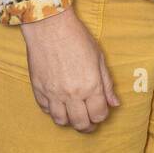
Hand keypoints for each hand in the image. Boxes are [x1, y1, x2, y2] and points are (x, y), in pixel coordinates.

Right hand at [20, 8, 119, 130]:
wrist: (49, 26)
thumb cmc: (77, 37)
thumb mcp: (99, 57)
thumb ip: (107, 83)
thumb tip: (115, 103)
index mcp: (91, 86)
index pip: (99, 114)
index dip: (102, 115)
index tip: (101, 110)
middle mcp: (72, 94)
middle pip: (81, 123)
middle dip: (88, 126)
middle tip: (90, 122)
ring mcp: (53, 93)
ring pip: (61, 121)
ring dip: (70, 121)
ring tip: (74, 115)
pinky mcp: (38, 89)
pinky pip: (46, 110)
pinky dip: (53, 111)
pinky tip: (59, 104)